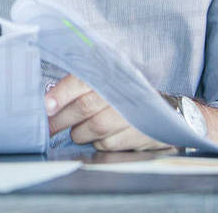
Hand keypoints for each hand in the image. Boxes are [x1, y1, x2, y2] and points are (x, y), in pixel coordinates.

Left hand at [45, 74, 167, 150]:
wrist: (172, 111)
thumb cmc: (128, 93)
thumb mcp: (110, 79)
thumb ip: (82, 85)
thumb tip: (49, 100)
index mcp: (112, 73)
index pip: (81, 81)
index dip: (61, 94)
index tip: (45, 106)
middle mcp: (122, 93)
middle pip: (84, 107)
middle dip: (61, 119)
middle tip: (47, 127)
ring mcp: (133, 115)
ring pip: (94, 128)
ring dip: (80, 132)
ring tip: (77, 130)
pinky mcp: (141, 135)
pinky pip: (108, 144)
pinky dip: (98, 142)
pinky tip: (100, 136)